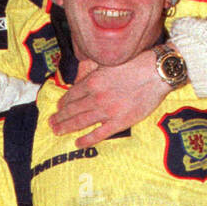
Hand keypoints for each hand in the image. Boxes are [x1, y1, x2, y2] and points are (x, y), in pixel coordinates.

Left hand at [48, 50, 165, 146]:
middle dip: (59, 117)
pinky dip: (86, 140)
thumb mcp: (109, 62)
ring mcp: (107, 111)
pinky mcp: (119, 122)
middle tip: (50, 123)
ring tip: (56, 132)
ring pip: (80, 122)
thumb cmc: (135, 63)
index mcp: (93, 81)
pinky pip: (98, 134)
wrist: (156, 72)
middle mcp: (96, 97)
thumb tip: (81, 78)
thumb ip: (93, 71)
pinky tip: (77, 143)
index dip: (62, 103)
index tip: (58, 108)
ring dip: (66, 127)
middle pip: (72, 110)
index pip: (71, 95)